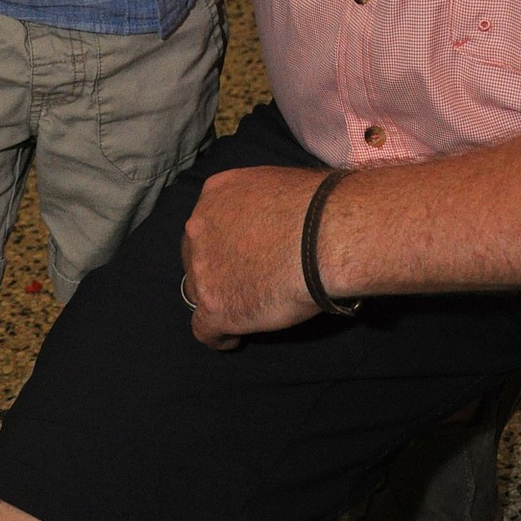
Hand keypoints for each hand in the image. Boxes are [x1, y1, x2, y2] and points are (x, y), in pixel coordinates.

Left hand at [181, 165, 324, 349]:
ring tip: (243, 310)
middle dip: (216, 269)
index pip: (208, 222)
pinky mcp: (215, 306)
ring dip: (218, 298)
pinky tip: (234, 337)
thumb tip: (273, 218)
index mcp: (216, 194)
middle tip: (241, 280)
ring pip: (199, 290)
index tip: (239, 253)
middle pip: (197, 256)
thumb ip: (259, 202)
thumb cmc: (316, 206)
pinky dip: (219, 335)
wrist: (324, 236)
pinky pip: (204, 329)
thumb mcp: (276, 183)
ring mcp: (204, 269)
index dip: (222, 241)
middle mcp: (200, 227)